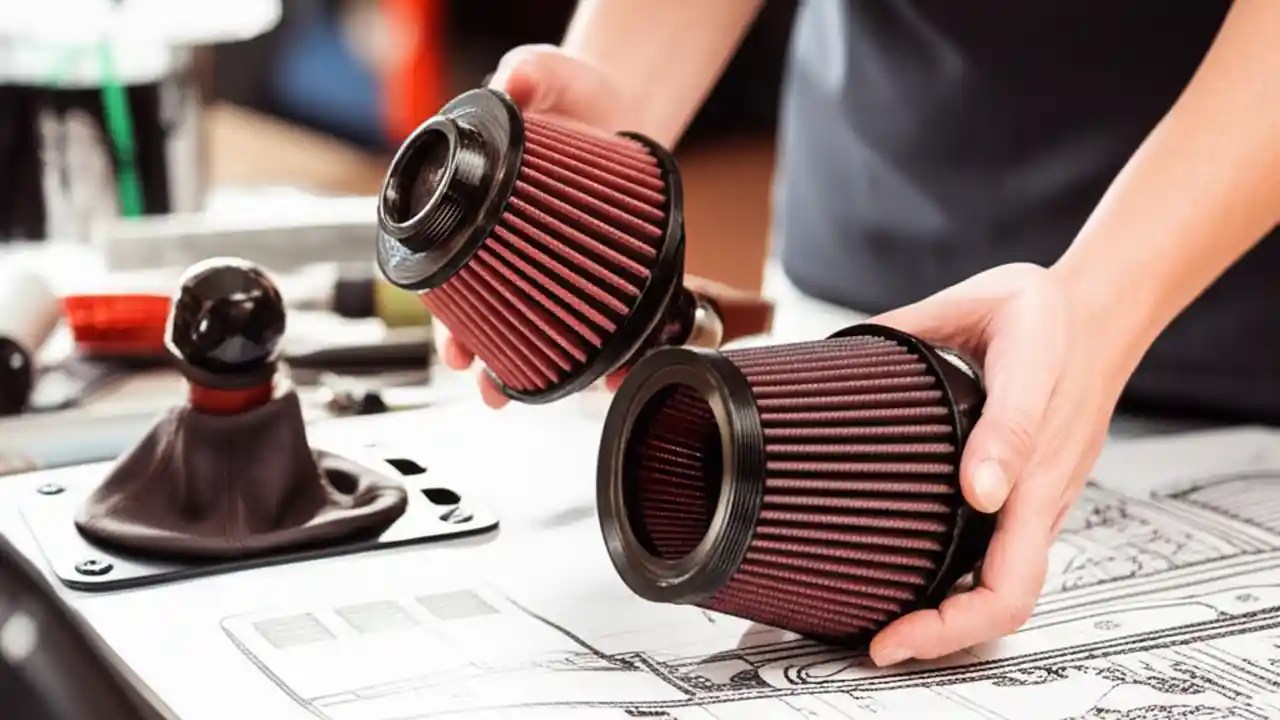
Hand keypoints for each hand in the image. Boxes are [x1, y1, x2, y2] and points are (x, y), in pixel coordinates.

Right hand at [437, 45, 634, 407]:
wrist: (615, 110)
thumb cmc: (566, 94)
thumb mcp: (545, 77)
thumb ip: (529, 74)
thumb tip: (516, 80)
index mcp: (478, 208)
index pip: (449, 268)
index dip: (446, 311)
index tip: (455, 343)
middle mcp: (506, 246)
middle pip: (481, 313)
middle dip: (481, 355)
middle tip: (487, 386)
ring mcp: (546, 262)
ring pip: (530, 325)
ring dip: (531, 364)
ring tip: (539, 394)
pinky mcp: (590, 268)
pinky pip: (589, 312)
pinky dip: (595, 346)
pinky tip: (602, 370)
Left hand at [863, 263, 1136, 665]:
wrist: (1090, 308)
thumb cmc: (1044, 314)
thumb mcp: (1018, 336)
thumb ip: (1006, 417)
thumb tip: (978, 489)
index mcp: (1034, 472)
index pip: (1006, 584)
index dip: (949, 626)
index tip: (894, 635)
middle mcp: (1038, 497)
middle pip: (1003, 603)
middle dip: (940, 636)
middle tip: (879, 643)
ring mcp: (1037, 496)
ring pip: (1003, 583)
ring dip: (950, 613)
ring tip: (888, 620)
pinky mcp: (1029, 486)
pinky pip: (1001, 551)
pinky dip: (961, 578)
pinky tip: (919, 574)